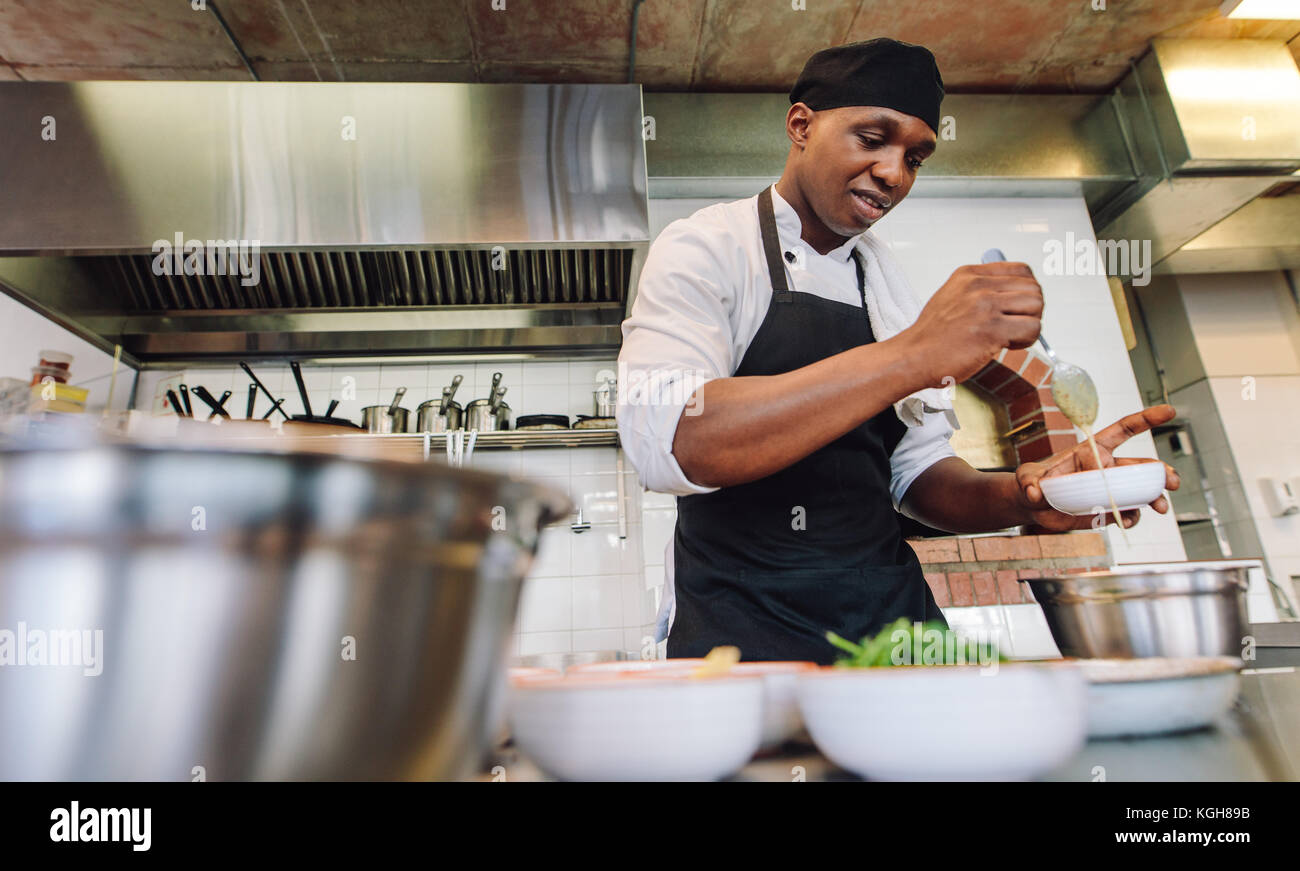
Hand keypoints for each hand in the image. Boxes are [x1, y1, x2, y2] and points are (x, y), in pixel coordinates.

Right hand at [901, 261, 1043, 387]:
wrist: (912, 357)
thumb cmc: (932, 337)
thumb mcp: (952, 298)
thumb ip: (979, 291)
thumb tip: (1012, 296)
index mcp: (969, 275)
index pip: (1021, 271)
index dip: (1026, 291)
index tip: (1017, 308)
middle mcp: (978, 286)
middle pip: (1033, 288)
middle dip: (1030, 310)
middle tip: (1014, 325)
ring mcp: (984, 305)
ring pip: (1036, 305)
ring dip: (1030, 324)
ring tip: (1010, 336)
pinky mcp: (991, 328)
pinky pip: (1033, 328)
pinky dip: (1026, 340)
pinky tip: (1007, 346)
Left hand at [1013, 404, 1180, 532]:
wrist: (1032, 507)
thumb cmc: (1032, 482)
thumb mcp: (1027, 477)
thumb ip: (1029, 480)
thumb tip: (1035, 492)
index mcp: (1093, 449)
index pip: (1123, 429)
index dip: (1147, 419)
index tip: (1170, 411)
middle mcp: (1107, 468)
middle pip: (1141, 465)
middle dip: (1161, 472)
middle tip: (1172, 482)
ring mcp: (1110, 490)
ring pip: (1141, 490)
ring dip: (1154, 497)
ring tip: (1161, 507)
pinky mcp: (1108, 509)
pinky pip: (1127, 513)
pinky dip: (1131, 517)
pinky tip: (1128, 521)